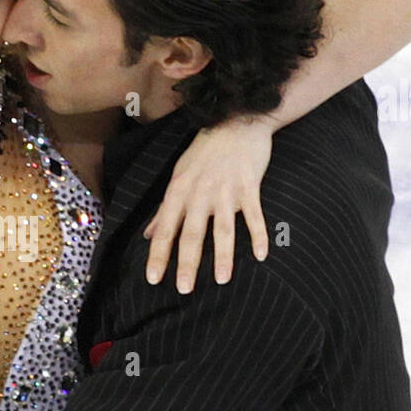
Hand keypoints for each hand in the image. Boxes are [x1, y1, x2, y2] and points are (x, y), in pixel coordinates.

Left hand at [143, 114, 272, 291]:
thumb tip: (148, 234)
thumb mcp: (178, 176)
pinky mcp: (249, 185)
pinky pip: (255, 215)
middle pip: (192, 234)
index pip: (165, 229)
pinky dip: (258, 235)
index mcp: (179, 191)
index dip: (158, 255)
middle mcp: (199, 193)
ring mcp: (225, 190)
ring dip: (224, 256)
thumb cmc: (204, 151)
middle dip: (187, 264)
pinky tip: (261, 256)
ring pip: (223, 229)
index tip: (153, 279)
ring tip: (223, 280)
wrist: (237, 120)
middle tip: (185, 290)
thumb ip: (164, 208)